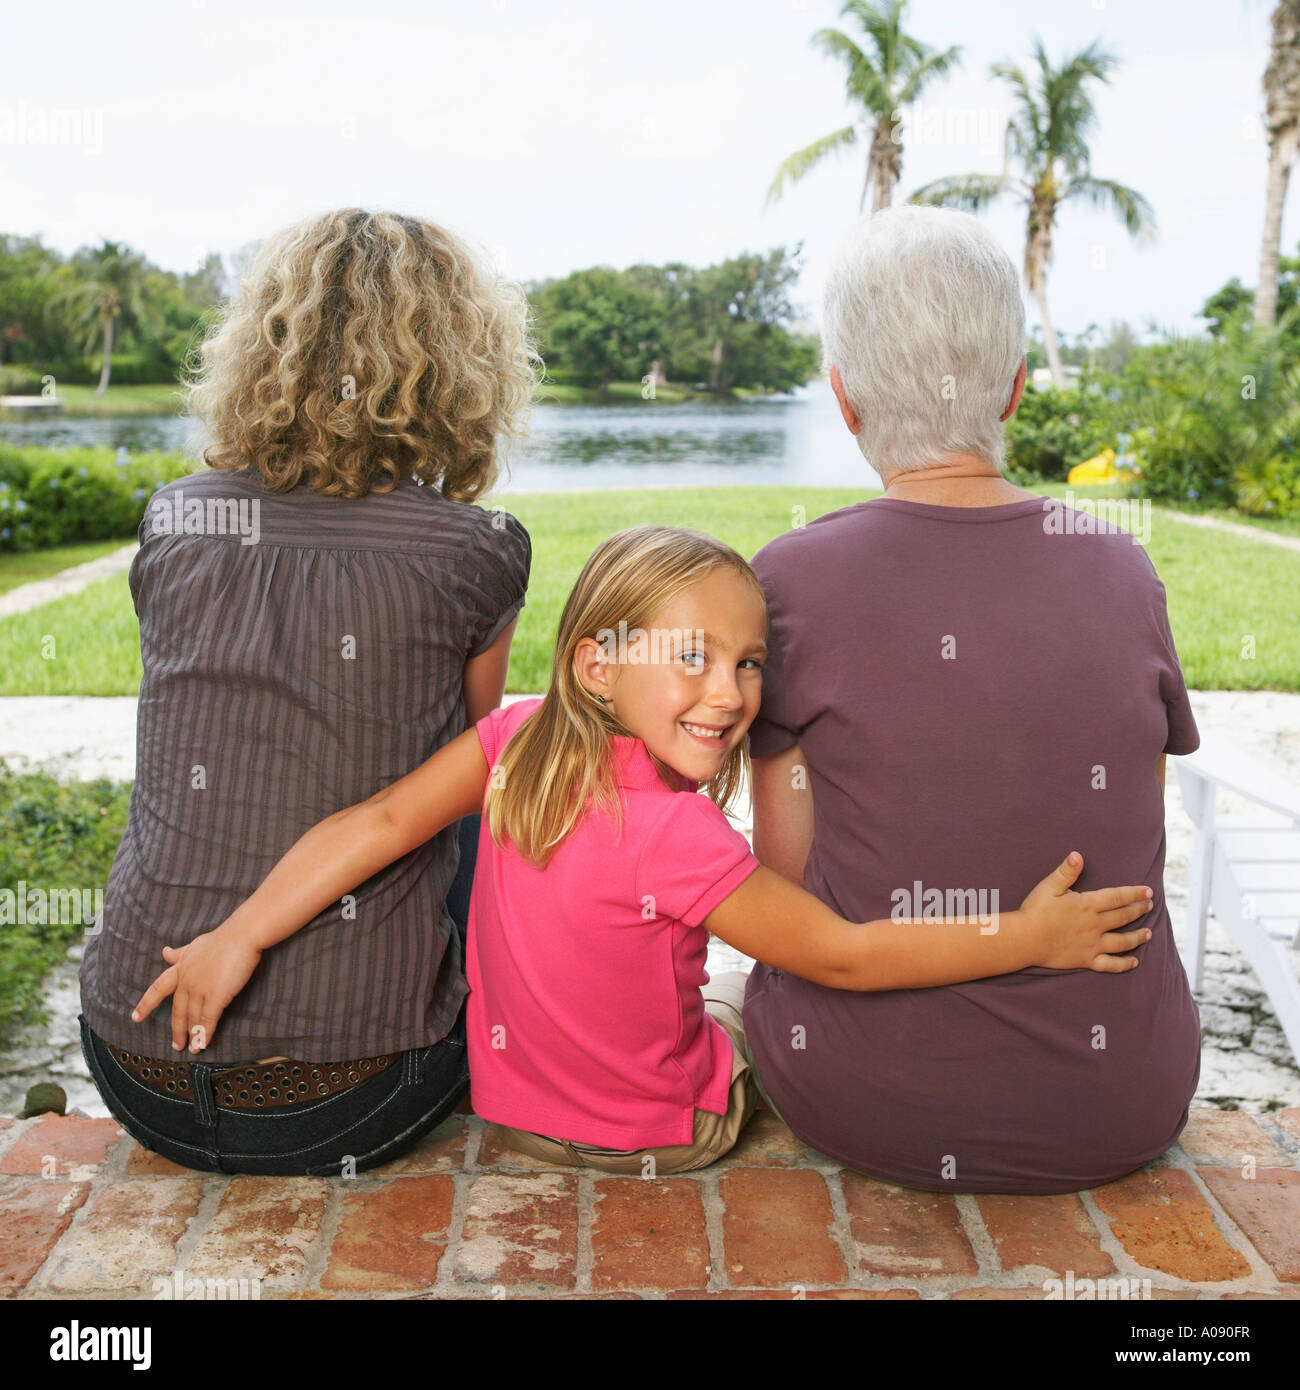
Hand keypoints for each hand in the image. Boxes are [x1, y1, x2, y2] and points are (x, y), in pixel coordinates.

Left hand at [130, 924, 262, 1052]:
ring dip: (191, 1035)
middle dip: (176, 1030)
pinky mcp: (216, 996)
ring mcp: (200, 989)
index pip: (158, 989)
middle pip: (177, 1011)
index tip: (135, 1017)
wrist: (242, 935)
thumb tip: (164, 952)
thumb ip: (180, 953)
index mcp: (180, 968)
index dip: (146, 1004)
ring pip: (192, 1018)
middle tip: (176, 1045)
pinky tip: (203, 1044)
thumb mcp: (195, 944)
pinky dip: (204, 1034)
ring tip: (192, 1049)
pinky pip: (208, 1020)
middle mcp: (186, 981)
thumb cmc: (223, 938)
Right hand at [1019, 852, 1153, 971]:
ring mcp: (1093, 944)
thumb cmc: (1035, 911)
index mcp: (1087, 905)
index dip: (1134, 893)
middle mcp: (1095, 925)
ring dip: (1138, 937)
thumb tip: (1078, 855)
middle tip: (1150, 906)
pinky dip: (1124, 964)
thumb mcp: (1049, 886)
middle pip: (1123, 917)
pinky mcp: (1087, 959)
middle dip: (1139, 910)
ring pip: (1122, 941)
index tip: (1148, 891)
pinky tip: (1134, 962)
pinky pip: (1110, 964)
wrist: (1025, 939)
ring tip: (1149, 933)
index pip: (1117, 897)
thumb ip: (1066, 872)